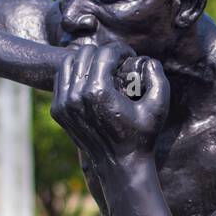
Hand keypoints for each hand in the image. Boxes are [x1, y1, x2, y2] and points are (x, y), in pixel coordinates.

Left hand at [51, 42, 168, 163]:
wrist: (121, 165)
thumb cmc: (142, 136)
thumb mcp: (158, 108)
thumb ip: (157, 79)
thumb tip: (147, 60)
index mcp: (98, 92)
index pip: (105, 53)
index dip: (121, 50)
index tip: (130, 57)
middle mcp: (76, 96)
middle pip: (86, 53)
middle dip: (105, 53)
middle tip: (118, 63)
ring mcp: (63, 104)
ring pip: (69, 62)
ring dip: (88, 60)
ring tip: (103, 68)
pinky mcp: (58, 110)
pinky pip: (61, 78)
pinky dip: (75, 73)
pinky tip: (91, 79)